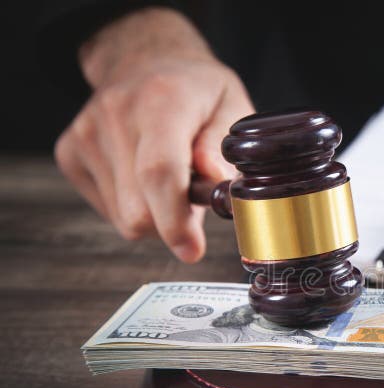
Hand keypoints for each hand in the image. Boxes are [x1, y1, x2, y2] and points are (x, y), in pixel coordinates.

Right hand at [55, 7, 253, 261]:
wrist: (147, 60)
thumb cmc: (199, 91)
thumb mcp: (232, 107)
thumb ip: (226, 149)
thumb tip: (217, 186)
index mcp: (161, 100)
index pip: (158, 172)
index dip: (174, 220)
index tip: (191, 250)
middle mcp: (115, 115)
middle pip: (138, 209)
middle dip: (173, 222)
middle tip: (196, 197)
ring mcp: (85, 135)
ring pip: (124, 218)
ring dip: (156, 212)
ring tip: (171, 175)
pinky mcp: (69, 153)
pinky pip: (110, 211)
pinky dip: (135, 205)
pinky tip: (144, 174)